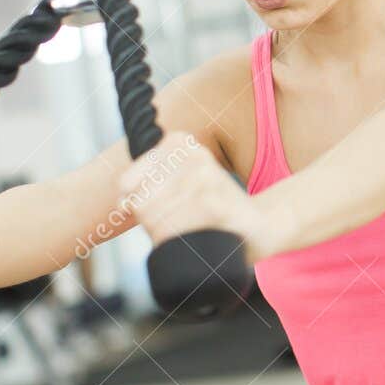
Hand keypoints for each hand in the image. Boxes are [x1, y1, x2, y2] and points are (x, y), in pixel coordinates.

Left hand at [118, 133, 285, 260]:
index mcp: (178, 142)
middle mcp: (191, 153)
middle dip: (155, 224)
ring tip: (195, 228)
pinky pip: (173, 231)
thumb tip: (122, 203)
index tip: (166, 208)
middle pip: (140, 204)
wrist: (262, 224)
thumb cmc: (212, 208)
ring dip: (169, 235)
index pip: (127, 184)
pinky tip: (202, 236)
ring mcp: (203, 176)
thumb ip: (144, 189)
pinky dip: (180, 243)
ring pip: (155, 219)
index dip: (139, 206)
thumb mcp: (177, 186)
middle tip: (186, 222)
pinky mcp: (213, 201)